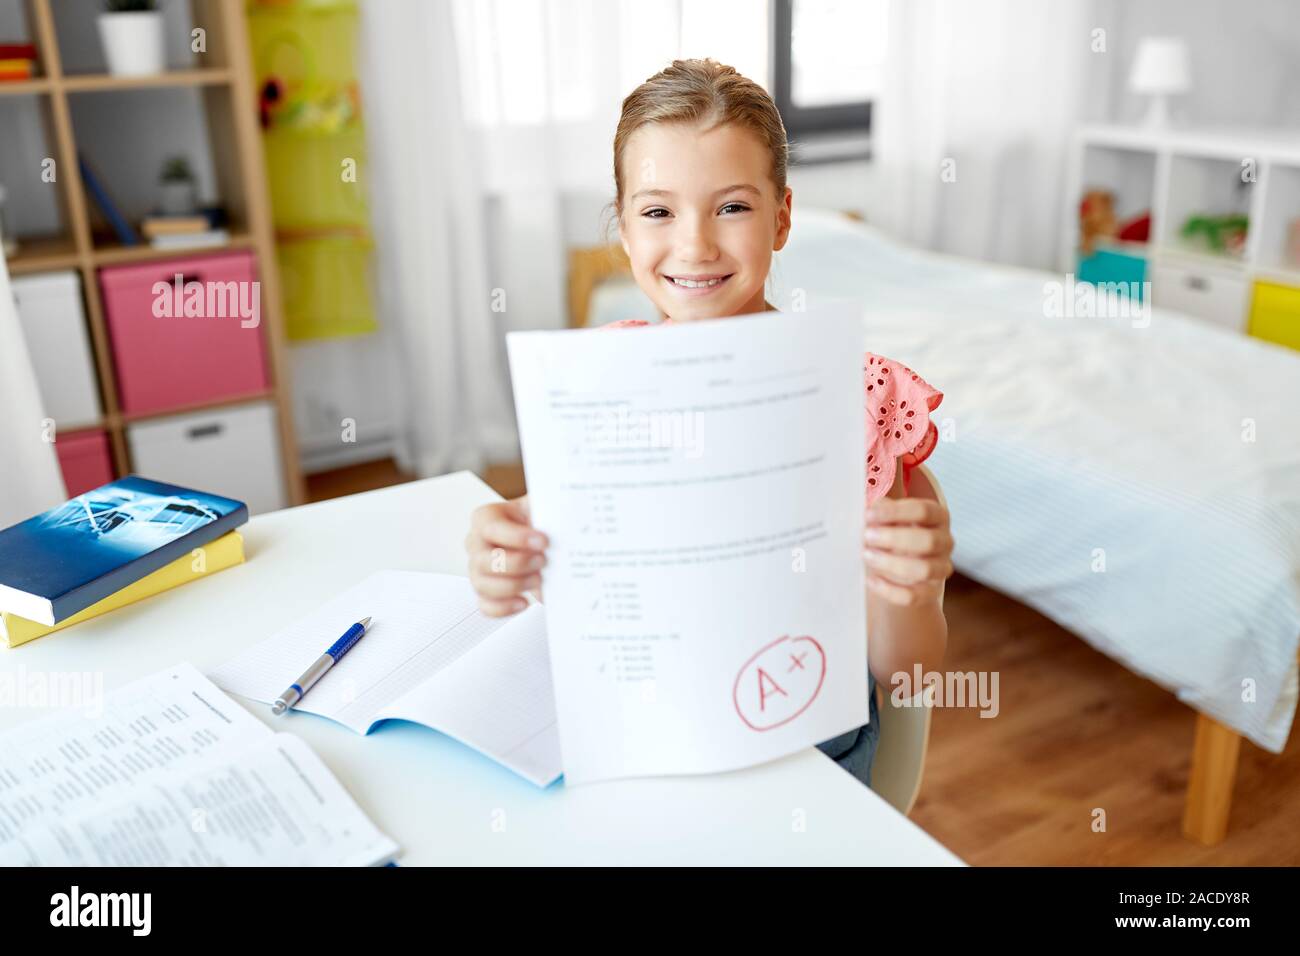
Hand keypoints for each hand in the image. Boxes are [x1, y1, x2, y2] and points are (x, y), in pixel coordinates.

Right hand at [465, 496, 547, 615]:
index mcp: (487, 517)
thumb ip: (548, 514)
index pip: (491, 528)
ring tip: (538, 580)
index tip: (543, 541)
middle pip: (484, 559)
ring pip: (482, 584)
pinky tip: (524, 601)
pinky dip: (504, 607)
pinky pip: (485, 605)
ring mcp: (478, 569)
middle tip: (542, 562)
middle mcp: (477, 543)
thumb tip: (563, 530)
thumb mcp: (542, 507)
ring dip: (513, 586)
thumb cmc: (536, 520)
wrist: (540, 536)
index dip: (517, 537)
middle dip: (517, 564)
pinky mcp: (485, 591)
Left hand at [862, 497, 952, 606]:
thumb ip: (881, 511)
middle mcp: (945, 542)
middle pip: (928, 541)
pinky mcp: (930, 592)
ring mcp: (940, 568)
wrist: (898, 565)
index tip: (868, 515)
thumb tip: (872, 512)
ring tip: (867, 555)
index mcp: (938, 517)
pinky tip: (871, 579)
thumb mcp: (888, 517)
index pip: (924, 511)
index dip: (895, 512)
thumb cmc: (892, 531)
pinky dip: (890, 590)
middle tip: (867, 536)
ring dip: (891, 563)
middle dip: (893, 538)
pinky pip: (913, 596)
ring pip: (924, 570)